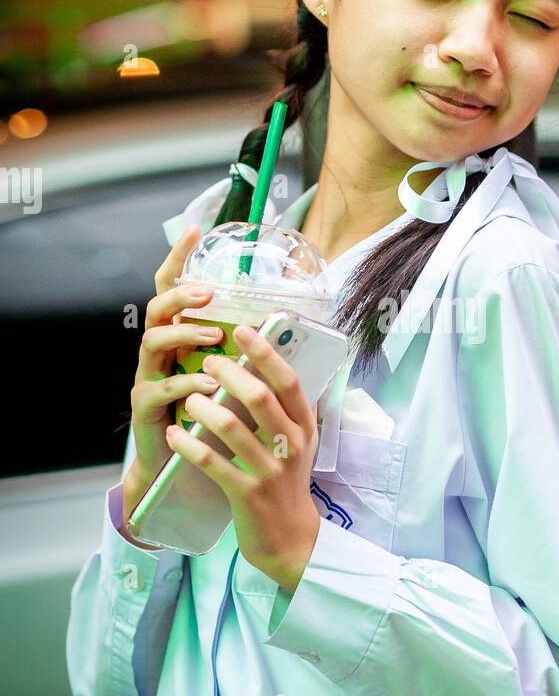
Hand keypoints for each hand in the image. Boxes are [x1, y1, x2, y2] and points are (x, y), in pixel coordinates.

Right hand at [129, 223, 224, 486]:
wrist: (180, 465)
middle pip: (156, 308)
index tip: (195, 230)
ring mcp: (148, 376)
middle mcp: (158, 351)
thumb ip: (237, 349)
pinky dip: (187, 385)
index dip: (178, 259)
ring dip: (184, 333)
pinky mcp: (146, 407)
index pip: (170, 288)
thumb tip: (276, 320)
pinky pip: (161, 389)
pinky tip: (210, 386)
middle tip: (208, 293)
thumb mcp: (223, 374)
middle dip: (181, 295)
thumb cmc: (207, 414)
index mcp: (177, 337)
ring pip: (152, 341)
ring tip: (214, 337)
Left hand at [165, 322, 321, 592]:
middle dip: (229, 373)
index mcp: (304, 427)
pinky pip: (212, 463)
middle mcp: (291, 445)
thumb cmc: (285, 483)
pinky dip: (189, 446)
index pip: (289, 381)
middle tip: (206, 360)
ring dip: (204, 407)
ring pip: (232, 428)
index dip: (265, 352)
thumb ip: (283, 410)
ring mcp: (270, 471)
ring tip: (188, 398)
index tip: (242, 330)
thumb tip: (258, 365)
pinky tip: (173, 435)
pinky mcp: (247, 494)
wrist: (289, 539)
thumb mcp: (295, 444)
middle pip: (260, 397)